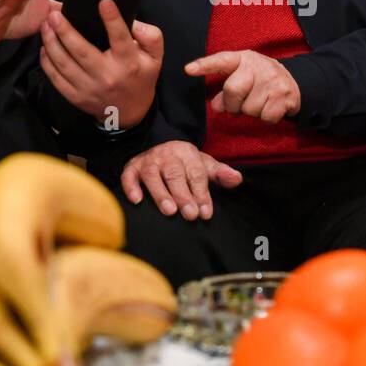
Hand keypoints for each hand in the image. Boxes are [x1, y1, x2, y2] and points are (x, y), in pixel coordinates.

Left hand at [38, 0, 162, 127]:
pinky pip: (56, 79)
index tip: (104, 2)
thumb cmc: (141, 77)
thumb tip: (133, 22)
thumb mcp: (155, 57)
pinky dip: (47, 62)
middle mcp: (107, 76)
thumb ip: (150, 36)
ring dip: (51, 43)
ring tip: (45, 26)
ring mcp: (89, 88)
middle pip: (82, 51)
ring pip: (64, 64)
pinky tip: (45, 47)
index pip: (120, 38)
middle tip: (54, 14)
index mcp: (128, 63)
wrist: (130, 113)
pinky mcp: (76, 97)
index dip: (112, 19)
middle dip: (65, 31)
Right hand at [120, 141, 241, 219]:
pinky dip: (131, 187)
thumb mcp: (203, 165)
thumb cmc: (185, 164)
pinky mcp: (132, 167)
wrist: (160, 150)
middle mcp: (167, 155)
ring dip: (160, 193)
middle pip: (175, 175)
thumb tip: (237, 179)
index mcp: (187, 153)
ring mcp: (148, 161)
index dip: (202, 193)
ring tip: (169, 211)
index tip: (206, 213)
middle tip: (190, 215)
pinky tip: (136, 200)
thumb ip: (219, 173)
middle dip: (183, 195)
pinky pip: (128, 175)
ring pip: (153, 175)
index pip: (196, 174)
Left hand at [184, 50, 299, 123]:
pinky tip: (271, 108)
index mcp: (243, 59)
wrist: (295, 82)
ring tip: (261, 102)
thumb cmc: (260, 80)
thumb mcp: (243, 77)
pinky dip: (266, 118)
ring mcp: (273, 79)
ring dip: (252, 112)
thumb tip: (216, 106)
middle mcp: (258, 65)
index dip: (204, 65)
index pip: (221, 61)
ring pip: (250, 109)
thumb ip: (226, 91)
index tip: (188, 69)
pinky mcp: (285, 95)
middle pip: (233, 90)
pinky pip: (266, 117)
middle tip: (241, 104)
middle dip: (233, 105)